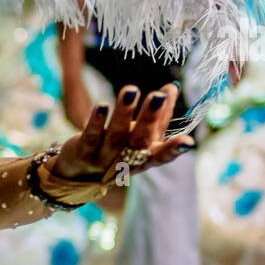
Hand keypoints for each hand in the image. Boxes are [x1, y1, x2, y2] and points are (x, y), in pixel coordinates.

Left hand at [52, 83, 192, 185]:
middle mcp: (126, 161)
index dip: (174, 150)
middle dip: (150, 118)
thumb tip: (172, 87)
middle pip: (139, 140)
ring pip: (115, 136)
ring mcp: (103, 159)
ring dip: (124, 113)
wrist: (76, 177)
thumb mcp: (138, 139)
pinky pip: (90, 136)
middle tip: (158, 96)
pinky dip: (96, 122)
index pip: (161, 156)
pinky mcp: (82, 153)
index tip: (188, 142)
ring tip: (130, 91)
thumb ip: (156, 117)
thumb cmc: (116, 153)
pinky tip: (102, 106)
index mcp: (144, 159)